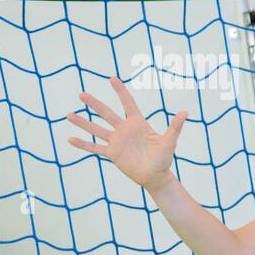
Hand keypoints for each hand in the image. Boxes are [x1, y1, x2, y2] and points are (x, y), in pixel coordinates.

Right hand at [66, 77, 187, 189]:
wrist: (155, 176)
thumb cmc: (164, 158)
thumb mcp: (169, 141)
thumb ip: (175, 127)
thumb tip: (185, 112)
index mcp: (138, 124)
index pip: (128, 104)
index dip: (120, 91)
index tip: (112, 78)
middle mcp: (124, 130)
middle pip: (107, 114)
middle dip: (94, 104)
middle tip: (81, 94)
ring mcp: (116, 141)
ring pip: (96, 129)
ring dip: (83, 123)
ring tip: (69, 115)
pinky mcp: (112, 154)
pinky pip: (94, 148)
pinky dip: (83, 144)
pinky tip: (70, 139)